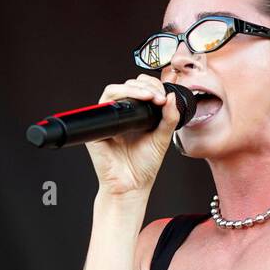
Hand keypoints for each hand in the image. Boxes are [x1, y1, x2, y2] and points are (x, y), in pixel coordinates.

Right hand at [85, 74, 179, 197]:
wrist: (131, 185)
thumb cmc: (144, 166)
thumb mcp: (162, 138)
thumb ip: (169, 118)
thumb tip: (172, 96)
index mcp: (135, 115)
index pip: (141, 89)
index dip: (152, 86)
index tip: (164, 96)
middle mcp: (121, 114)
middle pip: (128, 84)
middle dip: (145, 85)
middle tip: (159, 97)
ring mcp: (108, 119)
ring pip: (114, 90)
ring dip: (134, 88)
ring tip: (150, 97)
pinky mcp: (97, 126)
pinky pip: (104, 104)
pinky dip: (120, 98)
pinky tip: (137, 103)